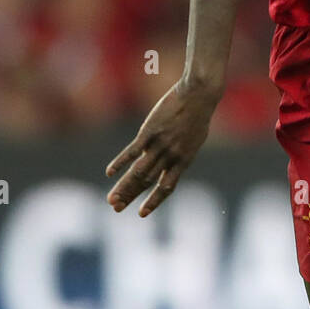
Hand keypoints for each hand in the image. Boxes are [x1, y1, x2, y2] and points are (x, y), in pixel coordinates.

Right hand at [105, 81, 217, 216]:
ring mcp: (160, 145)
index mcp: (183, 161)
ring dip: (124, 187)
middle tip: (115, 208)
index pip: (167, 187)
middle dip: (131, 196)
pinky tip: (109, 172)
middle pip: (147, 182)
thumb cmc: (198, 113)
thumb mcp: (194, 138)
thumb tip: (173, 159)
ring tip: (111, 199)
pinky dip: (120, 162)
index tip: (141, 213)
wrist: (199, 95)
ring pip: (138, 172)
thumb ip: (182, 152)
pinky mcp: (150, 132)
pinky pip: (132, 151)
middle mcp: (171, 157)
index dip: (153, 201)